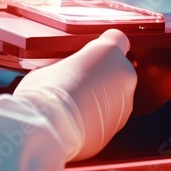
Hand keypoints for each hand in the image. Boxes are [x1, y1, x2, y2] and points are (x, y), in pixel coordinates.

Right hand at [14, 29, 136, 160]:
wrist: (47, 131)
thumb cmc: (46, 93)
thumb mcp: (50, 64)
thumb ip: (67, 64)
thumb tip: (62, 71)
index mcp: (108, 52)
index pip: (117, 39)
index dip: (103, 46)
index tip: (91, 54)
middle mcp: (123, 75)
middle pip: (115, 71)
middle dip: (98, 77)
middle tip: (73, 84)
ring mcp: (124, 104)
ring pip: (114, 97)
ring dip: (98, 100)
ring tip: (72, 107)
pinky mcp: (117, 128)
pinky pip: (107, 120)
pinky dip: (95, 121)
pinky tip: (74, 123)